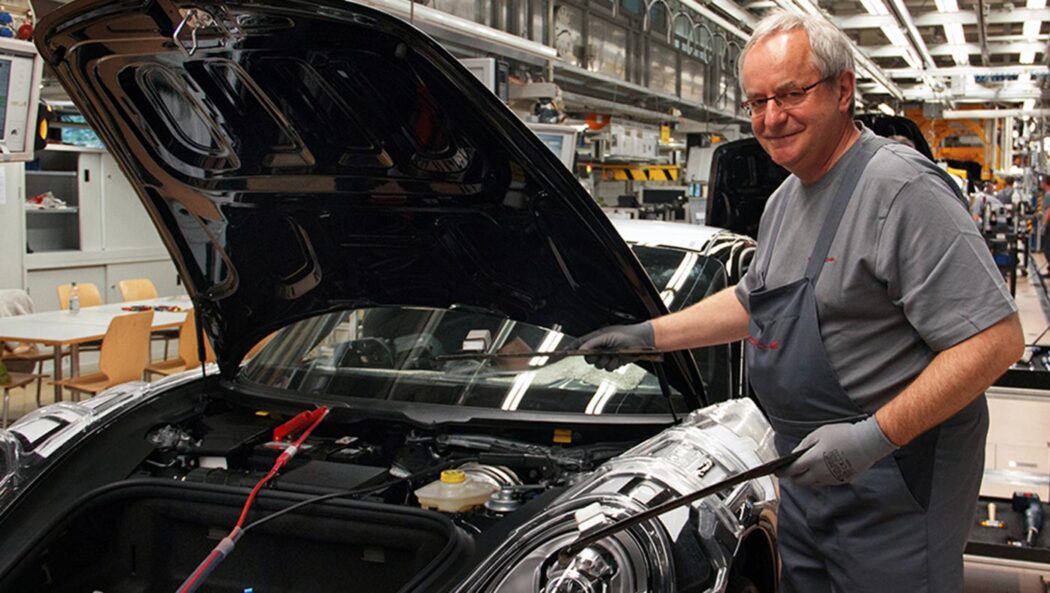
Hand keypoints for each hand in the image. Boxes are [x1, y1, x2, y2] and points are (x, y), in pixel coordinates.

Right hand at [577, 321, 654, 370]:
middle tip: (602, 353)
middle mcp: (600, 347)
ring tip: (614, 354)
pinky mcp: (614, 362)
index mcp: (596, 338)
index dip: (571, 348)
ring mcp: (607, 355)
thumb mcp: (607, 336)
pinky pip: (608, 368)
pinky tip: (619, 358)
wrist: (641, 341)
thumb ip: (593, 343)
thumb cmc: (625, 334)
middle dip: (594, 358)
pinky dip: (613, 365)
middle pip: (588, 358)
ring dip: (605, 361)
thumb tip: (582, 349)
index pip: (580, 343)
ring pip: (598, 365)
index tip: (564, 352)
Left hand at [779, 416, 897, 486]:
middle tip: (791, 471)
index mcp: (812, 461)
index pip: (791, 471)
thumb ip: (804, 445)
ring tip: (806, 469)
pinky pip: (826, 482)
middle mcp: (820, 473)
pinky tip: (822, 468)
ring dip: (807, 478)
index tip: (776, 472)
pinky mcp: (842, 481)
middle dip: (794, 477)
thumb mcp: (818, 434)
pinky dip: (820, 477)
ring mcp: (832, 479)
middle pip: (801, 481)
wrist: (867, 443)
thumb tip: (795, 454)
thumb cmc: (842, 435)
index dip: (782, 472)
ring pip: (813, 483)